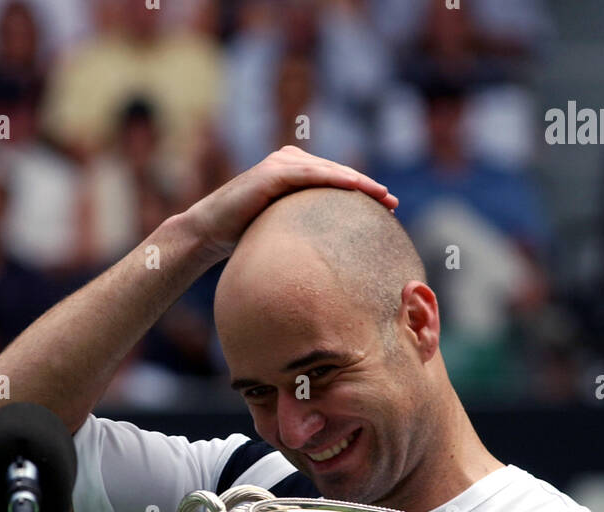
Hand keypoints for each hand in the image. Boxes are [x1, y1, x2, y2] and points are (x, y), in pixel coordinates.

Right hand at [180, 146, 397, 263]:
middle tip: (393, 203)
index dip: (362, 192)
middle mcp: (290, 161)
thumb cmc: (245, 236)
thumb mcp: (283, 231)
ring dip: (358, 182)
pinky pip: (311, 175)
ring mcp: (282, 164)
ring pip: (330, 171)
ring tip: (382, 196)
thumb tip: (331, 257)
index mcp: (294, 174)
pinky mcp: (273, 173)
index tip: (388, 209)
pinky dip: (335, 179)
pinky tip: (356, 188)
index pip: (335, 181)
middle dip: (367, 187)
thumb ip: (305, 230)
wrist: (210, 231)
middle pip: (338, 173)